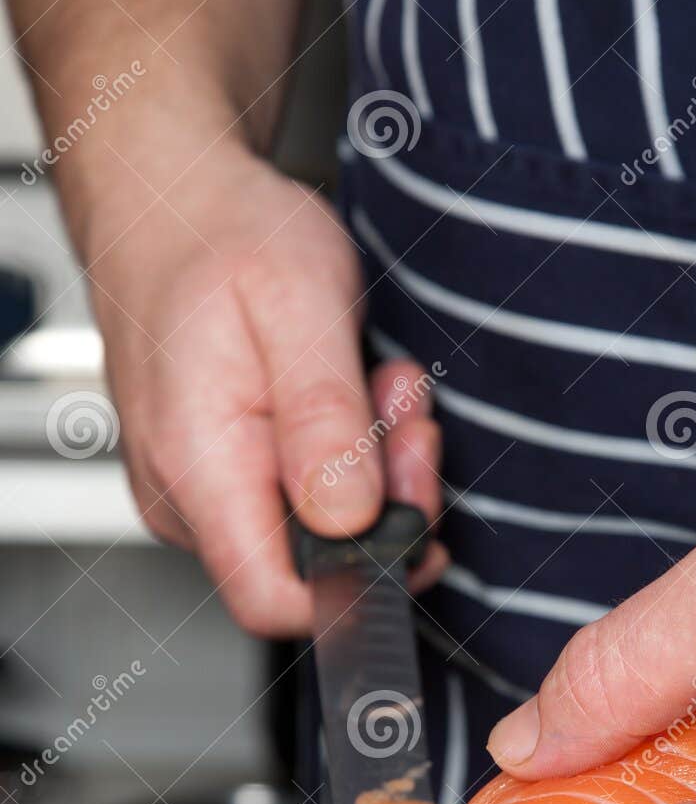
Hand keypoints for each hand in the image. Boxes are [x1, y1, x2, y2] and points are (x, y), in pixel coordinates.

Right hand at [87, 140, 442, 634]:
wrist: (172, 202)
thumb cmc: (224, 238)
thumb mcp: (298, 303)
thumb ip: (324, 418)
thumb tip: (350, 518)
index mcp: (200, 467)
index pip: (278, 601)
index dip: (364, 579)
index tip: (414, 501)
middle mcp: (189, 498)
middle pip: (314, 569)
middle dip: (387, 499)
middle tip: (405, 408)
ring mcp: (203, 493)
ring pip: (319, 535)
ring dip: (375, 470)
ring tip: (377, 385)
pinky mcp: (226, 478)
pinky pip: (307, 503)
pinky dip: (350, 458)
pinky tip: (353, 399)